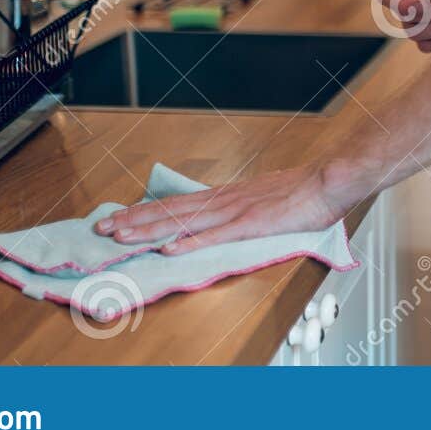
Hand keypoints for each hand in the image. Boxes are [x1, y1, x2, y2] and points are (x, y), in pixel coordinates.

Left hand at [91, 163, 353, 254]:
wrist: (328, 181)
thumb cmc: (301, 193)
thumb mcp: (262, 198)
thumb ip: (237, 211)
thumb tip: (216, 221)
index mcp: (225, 197)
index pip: (176, 204)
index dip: (144, 212)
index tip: (117, 218)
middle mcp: (223, 201)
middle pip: (170, 211)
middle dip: (134, 221)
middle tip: (102, 228)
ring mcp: (236, 212)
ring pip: (184, 221)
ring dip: (150, 229)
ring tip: (122, 236)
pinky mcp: (252, 224)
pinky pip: (216, 235)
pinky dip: (190, 242)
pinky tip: (170, 248)